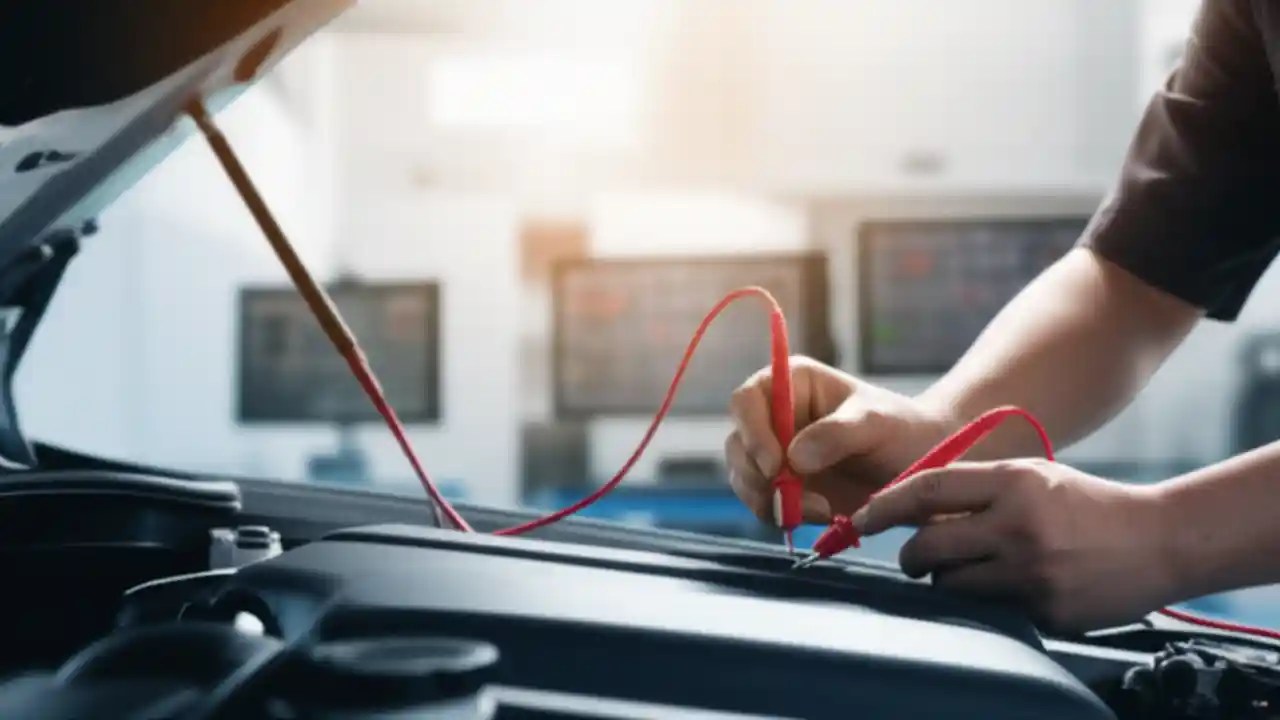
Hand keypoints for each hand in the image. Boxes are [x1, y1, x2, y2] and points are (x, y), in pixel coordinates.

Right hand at [724, 356, 954, 524]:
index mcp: (792, 383)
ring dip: (770, 501)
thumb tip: (794, 457)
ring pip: (744, 478)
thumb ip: (837, 434)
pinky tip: (823, 515)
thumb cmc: (902, 431)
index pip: (747, 399)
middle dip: (758, 476)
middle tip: (792, 501)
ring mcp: (776, 453)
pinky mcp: (783, 486)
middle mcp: (775, 415)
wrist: (921, 468)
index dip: (752, 432)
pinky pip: (763, 504)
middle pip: (738, 444)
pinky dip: (784, 516)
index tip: (776, 466)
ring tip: (820, 511)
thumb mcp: (876, 424)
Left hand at [855, 459, 1175, 631]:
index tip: (863, 518)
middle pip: (927, 548)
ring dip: (947, 582)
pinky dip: (986, 602)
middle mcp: (1019, 527)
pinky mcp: (1045, 611)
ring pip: (950, 586)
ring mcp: (1032, 573)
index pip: (927, 490)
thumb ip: (976, 487)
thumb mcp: (1033, 476)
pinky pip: (988, 611)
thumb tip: (909, 506)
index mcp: (1014, 483)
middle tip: (918, 557)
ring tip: (973, 570)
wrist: (1161, 540)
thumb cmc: (1087, 504)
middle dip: (912, 557)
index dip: (885, 505)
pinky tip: (1012, 587)